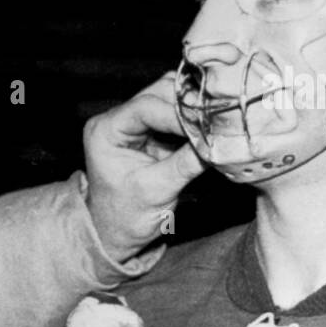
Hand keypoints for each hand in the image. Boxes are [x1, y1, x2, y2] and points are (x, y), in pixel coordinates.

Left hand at [82, 73, 203, 262]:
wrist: (117, 233)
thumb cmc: (126, 217)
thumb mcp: (156, 192)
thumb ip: (185, 164)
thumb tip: (218, 142)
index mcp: (105, 131)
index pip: (145, 107)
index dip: (179, 113)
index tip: (208, 124)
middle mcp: (117, 119)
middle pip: (159, 93)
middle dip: (191, 105)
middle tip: (220, 120)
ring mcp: (136, 122)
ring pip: (172, 97)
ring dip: (197, 109)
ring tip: (220, 123)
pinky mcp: (154, 130)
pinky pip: (180, 113)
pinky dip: (198, 119)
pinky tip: (215, 128)